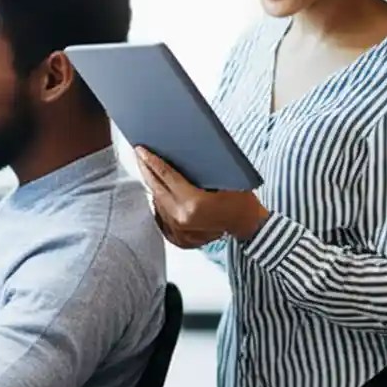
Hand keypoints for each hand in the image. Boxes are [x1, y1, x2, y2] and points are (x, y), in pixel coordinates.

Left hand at [134, 146, 269, 243]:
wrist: (248, 225)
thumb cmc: (241, 200)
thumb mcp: (224, 179)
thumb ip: (199, 171)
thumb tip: (176, 153)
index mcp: (193, 203)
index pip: (166, 176)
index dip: (152, 161)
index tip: (141, 149)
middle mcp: (182, 217)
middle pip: (156, 189)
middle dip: (146, 170)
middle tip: (139, 155)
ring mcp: (178, 229)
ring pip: (157, 202)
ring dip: (152, 185)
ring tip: (147, 169)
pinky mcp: (178, 236)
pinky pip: (161, 215)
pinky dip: (158, 201)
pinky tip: (157, 189)